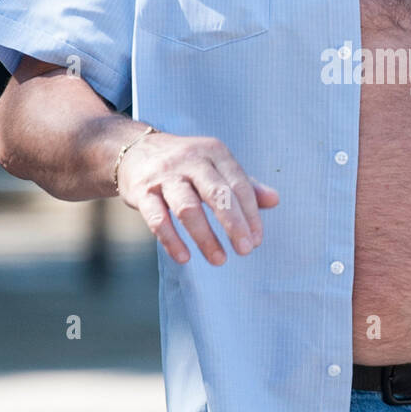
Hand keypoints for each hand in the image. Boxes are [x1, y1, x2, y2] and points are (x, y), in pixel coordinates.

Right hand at [115, 130, 278, 265]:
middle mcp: (190, 160)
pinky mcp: (142, 191)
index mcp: (214, 152)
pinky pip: (157, 218)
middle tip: (245, 250)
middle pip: (216, 194)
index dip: (250, 214)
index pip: (238, 185)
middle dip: (233, 224)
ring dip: (205, 237)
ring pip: (188, 208)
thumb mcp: (216, 166)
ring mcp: (164, 175)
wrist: (135, 150)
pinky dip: (171, 240)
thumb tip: (275, 200)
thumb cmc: (186, 164)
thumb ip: (244, 185)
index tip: (256, 240)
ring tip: (219, 260)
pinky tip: (184, 257)